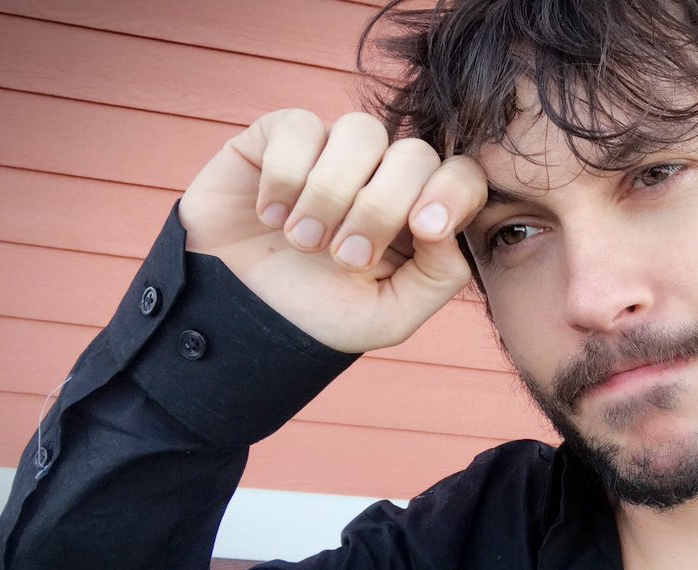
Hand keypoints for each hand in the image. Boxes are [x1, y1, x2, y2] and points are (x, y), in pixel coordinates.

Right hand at [179, 109, 485, 352]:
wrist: (235, 315)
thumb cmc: (317, 314)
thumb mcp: (390, 316)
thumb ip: (438, 276)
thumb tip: (449, 228)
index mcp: (418, 213)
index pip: (461, 177)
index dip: (451, 193)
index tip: (424, 229)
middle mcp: (382, 174)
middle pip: (414, 154)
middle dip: (381, 209)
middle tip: (345, 259)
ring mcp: (334, 150)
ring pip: (360, 132)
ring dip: (332, 194)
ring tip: (303, 243)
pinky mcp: (280, 137)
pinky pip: (299, 126)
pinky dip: (285, 176)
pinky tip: (269, 216)